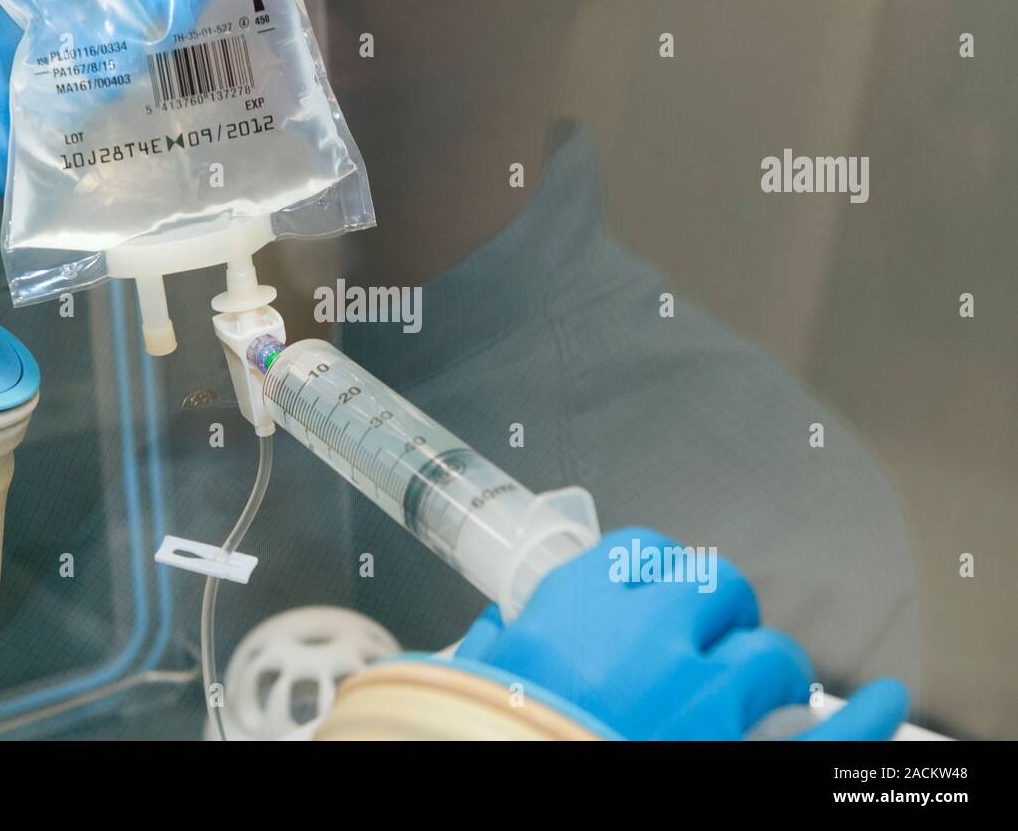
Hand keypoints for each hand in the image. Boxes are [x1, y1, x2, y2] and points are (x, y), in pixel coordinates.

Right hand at [457, 527, 908, 739]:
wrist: (518, 810)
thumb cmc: (500, 734)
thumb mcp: (470, 686)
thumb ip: (488, 649)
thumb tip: (496, 630)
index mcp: (573, 610)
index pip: (637, 550)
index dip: (650, 568)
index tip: (648, 587)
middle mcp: (645, 639)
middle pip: (712, 583)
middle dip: (714, 605)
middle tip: (703, 633)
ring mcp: (704, 702)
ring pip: (767, 653)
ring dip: (761, 665)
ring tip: (750, 685)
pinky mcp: (738, 759)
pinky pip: (826, 737)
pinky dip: (864, 718)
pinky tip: (883, 699)